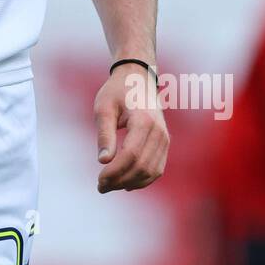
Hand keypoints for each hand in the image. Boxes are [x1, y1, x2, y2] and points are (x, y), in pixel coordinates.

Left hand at [95, 65, 168, 192]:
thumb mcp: (104, 108)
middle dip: (120, 181)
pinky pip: (157, 168)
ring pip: (152, 171)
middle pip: (142, 166)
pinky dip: (143, 179)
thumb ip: (105, 134)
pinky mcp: (165, 143)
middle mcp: (159, 131)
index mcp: (144, 121)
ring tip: (109, 186)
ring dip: (131, 183)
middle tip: (100, 187)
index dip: (115, 171)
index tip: (99, 179)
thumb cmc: (117, 91)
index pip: (131, 155)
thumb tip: (103, 160)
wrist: (138, 78)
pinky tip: (125, 184)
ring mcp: (165, 138)